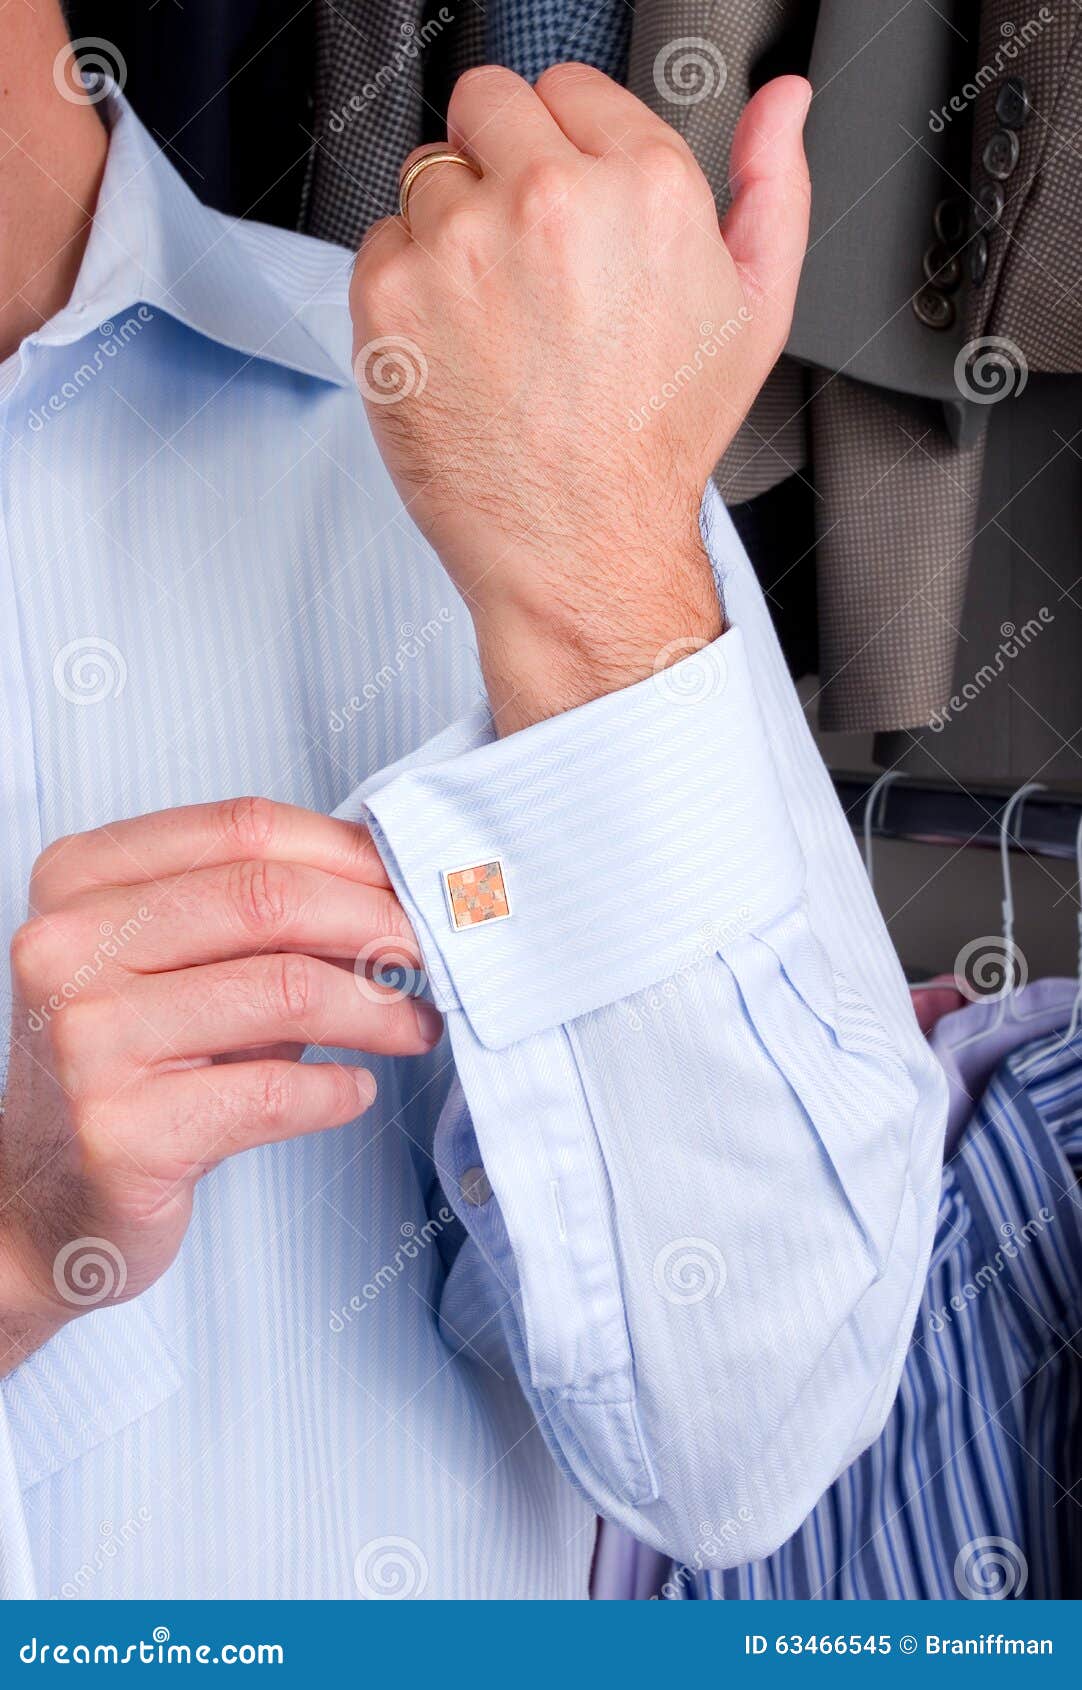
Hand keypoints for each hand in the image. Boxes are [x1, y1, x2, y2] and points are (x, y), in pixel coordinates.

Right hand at [0, 799, 440, 1373]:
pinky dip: (339, 1091)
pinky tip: (354, 1091)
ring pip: (287, 990)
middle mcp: (68, 947)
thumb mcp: (178, 966)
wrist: (38, 1203)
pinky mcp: (121, 1131)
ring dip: (378, 1009)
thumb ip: (261, 917)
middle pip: (270, 898)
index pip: (242, 829)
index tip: (412, 879)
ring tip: (415, 1026)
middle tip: (434, 951)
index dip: (349, 852)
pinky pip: (275, 1093)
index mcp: (79, 880)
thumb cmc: (132, 1069)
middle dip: (379, 921)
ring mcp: (87, 1040)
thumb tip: (395, 887)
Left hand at [350, 65, 811, 731]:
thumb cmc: (657, 444)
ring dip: (452, 227)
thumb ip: (773, 186)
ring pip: (429, 172)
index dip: (568, 146)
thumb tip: (783, 100)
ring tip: (498, 319)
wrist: (579, 546)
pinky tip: (458, 346)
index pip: (568, 84)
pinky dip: (406, 285)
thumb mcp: (755, 312)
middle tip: (525, 259)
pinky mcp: (389, 293)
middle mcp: (548, 199)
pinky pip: (380, 239)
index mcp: (644, 186)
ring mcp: (459, 243)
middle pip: (488, 102)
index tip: (569, 205)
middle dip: (502, 162)